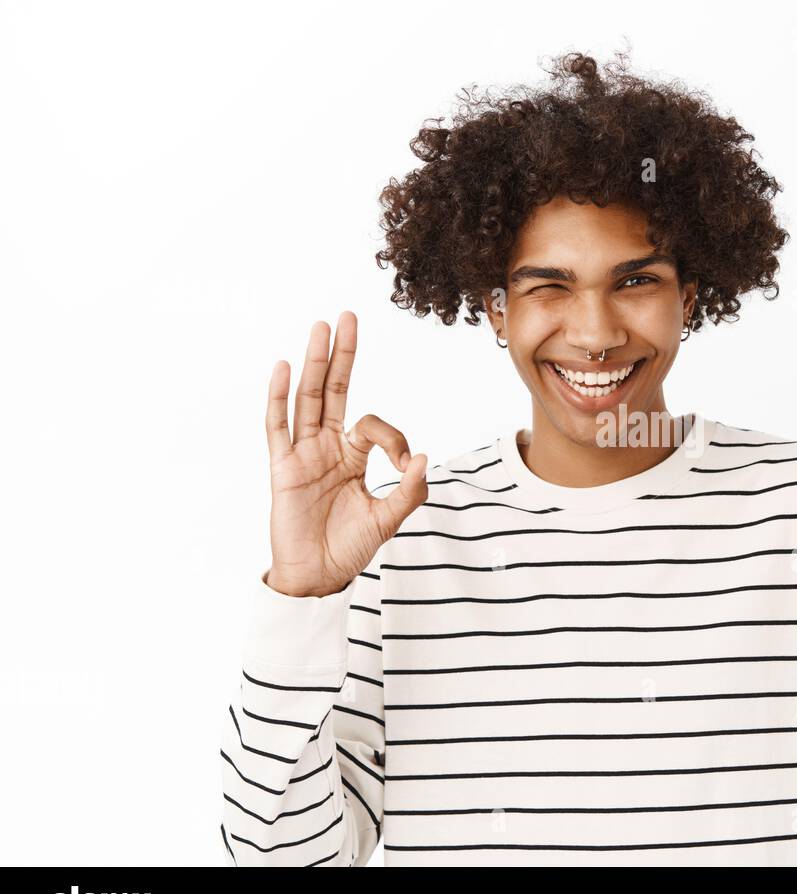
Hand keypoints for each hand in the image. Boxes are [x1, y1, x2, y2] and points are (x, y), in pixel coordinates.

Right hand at [263, 311, 428, 597]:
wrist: (318, 576)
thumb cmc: (350, 547)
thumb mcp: (389, 518)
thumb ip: (409, 490)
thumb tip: (422, 458)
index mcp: (352, 456)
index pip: (372, 424)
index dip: (393, 437)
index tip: (405, 464)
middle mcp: (326, 447)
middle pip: (334, 390)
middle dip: (342, 355)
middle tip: (348, 317)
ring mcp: (303, 454)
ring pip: (309, 399)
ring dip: (315, 363)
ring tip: (321, 327)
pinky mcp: (283, 468)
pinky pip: (278, 427)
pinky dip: (280, 397)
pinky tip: (286, 367)